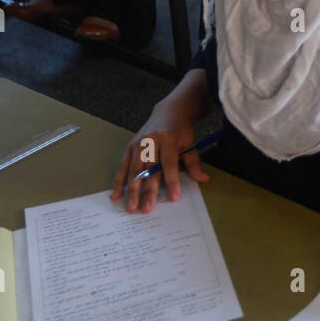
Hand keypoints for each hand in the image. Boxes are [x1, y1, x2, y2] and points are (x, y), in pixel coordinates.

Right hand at [109, 99, 209, 213]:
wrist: (168, 111)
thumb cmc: (180, 130)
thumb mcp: (190, 143)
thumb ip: (194, 162)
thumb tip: (204, 179)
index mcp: (168, 139)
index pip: (169, 163)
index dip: (172, 181)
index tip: (174, 198)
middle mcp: (150, 141)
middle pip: (148, 169)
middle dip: (147, 190)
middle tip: (147, 209)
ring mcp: (138, 144)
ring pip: (133, 170)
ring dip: (131, 190)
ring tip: (131, 207)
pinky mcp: (129, 147)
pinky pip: (122, 166)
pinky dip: (118, 181)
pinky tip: (115, 194)